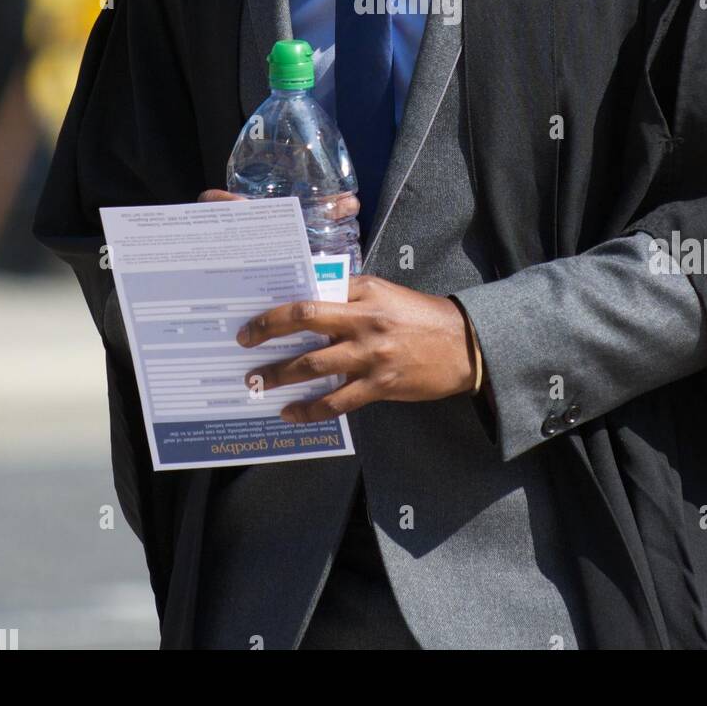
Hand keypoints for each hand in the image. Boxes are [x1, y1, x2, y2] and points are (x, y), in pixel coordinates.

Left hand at [196, 187, 477, 420]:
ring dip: (280, 374)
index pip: (313, 293)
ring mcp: (371, 355)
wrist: (463, 346)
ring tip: (257, 383)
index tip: (257, 315)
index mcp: (364, 292)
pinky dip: (309, 409)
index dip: (281, 305)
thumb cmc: (420, 316)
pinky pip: (336, 401)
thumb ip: (350, 294)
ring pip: (313, 365)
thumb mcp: (385, 293)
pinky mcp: (379, 386)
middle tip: (243, 341)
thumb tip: (310, 299)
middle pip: (305, 320)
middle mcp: (364, 320)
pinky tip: (290, 413)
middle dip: (268, 330)